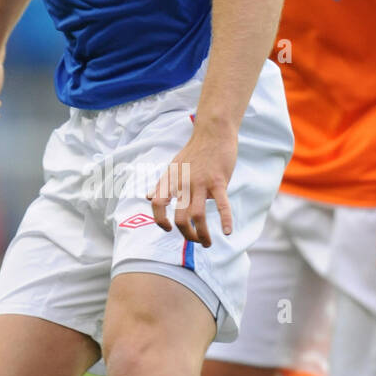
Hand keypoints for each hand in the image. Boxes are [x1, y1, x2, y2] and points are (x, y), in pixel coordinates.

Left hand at [147, 125, 237, 246]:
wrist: (213, 132)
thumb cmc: (194, 150)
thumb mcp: (173, 166)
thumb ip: (162, 184)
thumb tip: (148, 196)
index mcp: (171, 180)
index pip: (157, 204)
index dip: (159, 220)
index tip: (168, 229)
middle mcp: (183, 183)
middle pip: (180, 217)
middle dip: (187, 235)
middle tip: (195, 241)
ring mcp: (201, 183)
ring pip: (198, 216)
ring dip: (202, 234)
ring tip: (207, 243)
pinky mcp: (218, 181)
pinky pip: (222, 205)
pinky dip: (225, 220)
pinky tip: (227, 232)